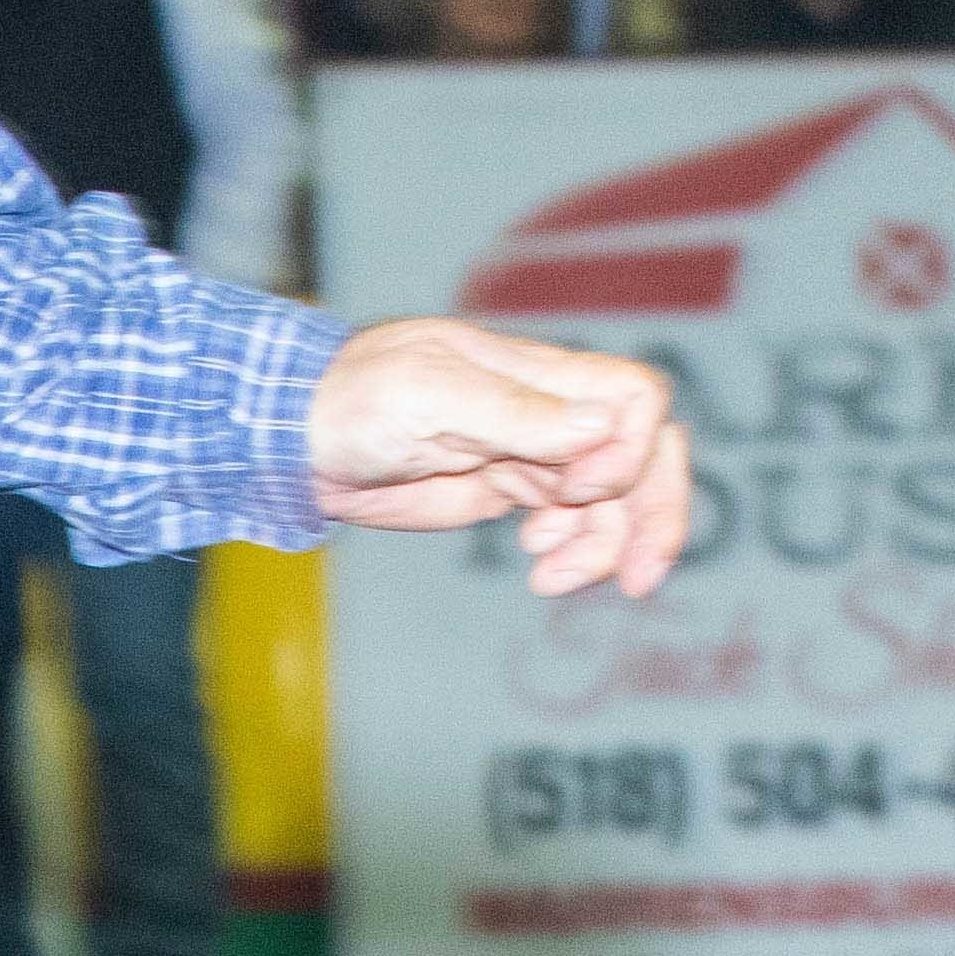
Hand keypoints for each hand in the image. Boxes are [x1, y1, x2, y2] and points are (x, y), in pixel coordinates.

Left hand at [307, 318, 694, 601]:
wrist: (300, 440)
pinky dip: (574, 552)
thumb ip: (514, 413)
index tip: (580, 489)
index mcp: (539, 375)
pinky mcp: (506, 491)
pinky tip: (542, 571)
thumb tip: (600, 428)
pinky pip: (571, 523)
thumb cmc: (353, 397)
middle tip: (640, 575)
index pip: (635, 398)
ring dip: (605, 545)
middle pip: (644, 453)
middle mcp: (548, 412)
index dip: (632, 448)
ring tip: (555, 580)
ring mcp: (532, 454)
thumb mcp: (428, 395)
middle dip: (655, 512)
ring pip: (612, 500)